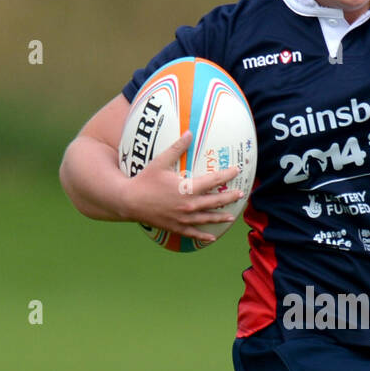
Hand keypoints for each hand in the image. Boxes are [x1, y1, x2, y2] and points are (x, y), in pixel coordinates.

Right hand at [122, 131, 243, 242]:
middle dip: (229, 198)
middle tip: (240, 195)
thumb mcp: (160, 161)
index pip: (213, 181)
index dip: (226, 175)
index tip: (236, 171)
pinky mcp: (176, 227)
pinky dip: (203, 236)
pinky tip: (212, 238)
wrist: (129, 202)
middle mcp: (188, 205)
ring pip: (206, 219)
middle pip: (215, 202)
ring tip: (231, 218)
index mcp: (187, 188)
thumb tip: (189, 133)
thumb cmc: (144, 180)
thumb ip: (176, 148)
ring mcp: (183, 218)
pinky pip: (193, 233)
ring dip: (220, 217)